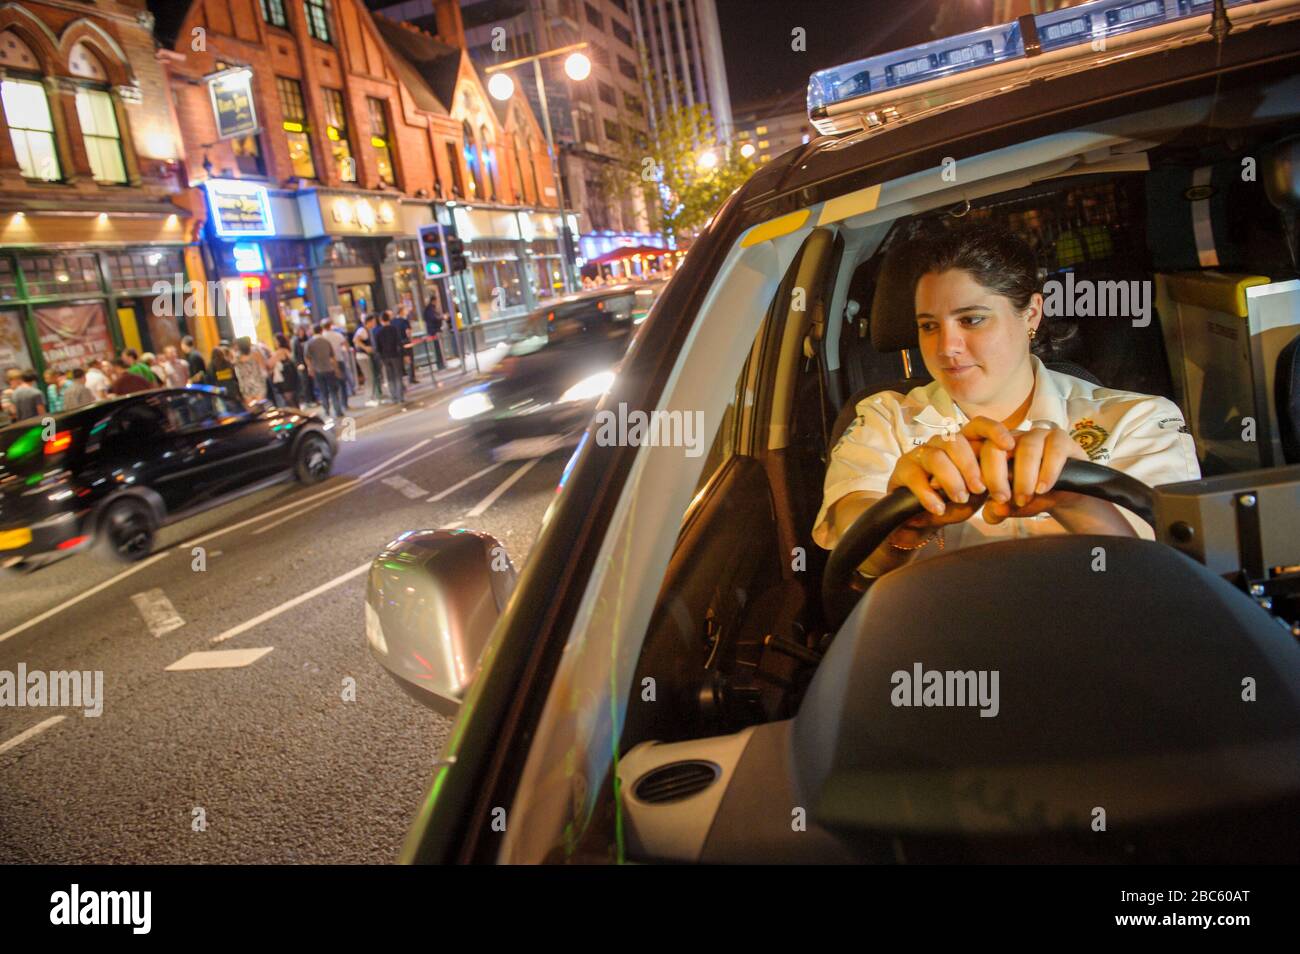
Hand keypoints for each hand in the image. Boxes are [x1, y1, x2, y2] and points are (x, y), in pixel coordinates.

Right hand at [887, 416, 1016, 515]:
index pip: (978, 426)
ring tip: (959, 499)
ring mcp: (919, 454)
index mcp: (963, 445)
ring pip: (937, 457)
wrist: (918, 522)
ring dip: (952, 479)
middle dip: (971, 466)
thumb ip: (990, 485)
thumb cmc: (951, 503)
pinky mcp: (902, 469)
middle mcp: (940, 443)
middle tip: (979, 490)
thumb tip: (1009, 478)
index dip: (994, 430)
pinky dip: (929, 495)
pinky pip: (916, 476)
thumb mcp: (976, 496)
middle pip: (957, 441)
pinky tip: (938, 509)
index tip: (1009, 446)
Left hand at [980, 423, 1087, 524]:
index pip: (974, 450)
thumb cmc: (1031, 497)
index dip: (973, 468)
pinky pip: (1053, 450)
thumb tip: (992, 511)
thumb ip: (998, 511)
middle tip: (1002, 498)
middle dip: (995, 475)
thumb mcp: (1011, 507)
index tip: (977, 491)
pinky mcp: (1061, 438)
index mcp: (992, 449)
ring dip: (1023, 476)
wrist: (1066, 496)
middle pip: (994, 447)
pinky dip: (1047, 471)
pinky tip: (1042, 489)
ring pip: (1026, 447)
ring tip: (1024, 499)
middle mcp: (1012, 437)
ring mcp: (1037, 434)